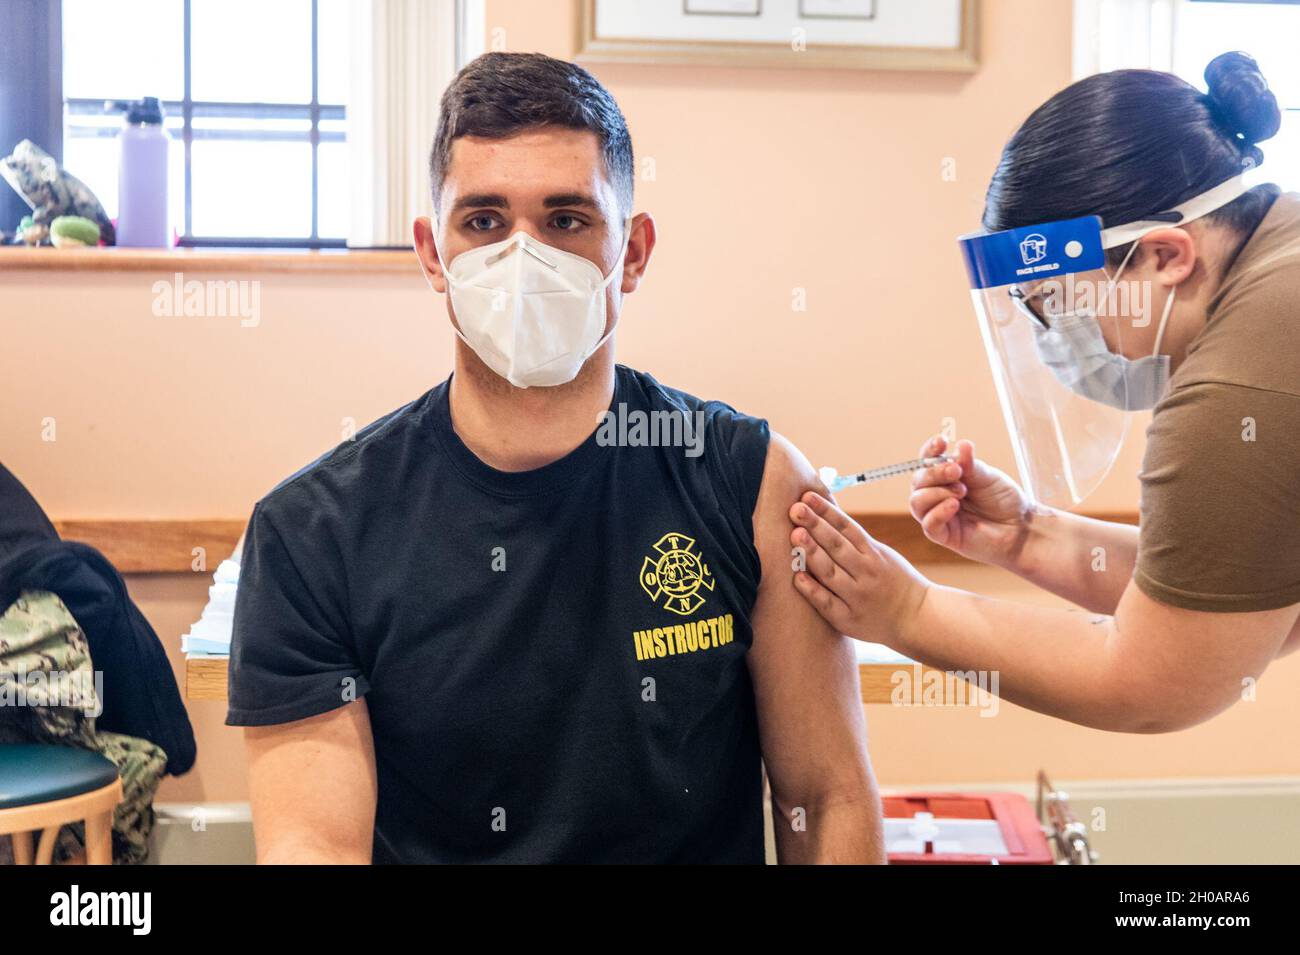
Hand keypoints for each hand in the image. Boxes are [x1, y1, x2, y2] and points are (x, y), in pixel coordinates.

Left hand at [789, 491, 930, 644]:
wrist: (917, 618)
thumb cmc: (892, 581)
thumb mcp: (881, 555)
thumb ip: (854, 539)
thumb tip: (824, 510)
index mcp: (873, 554)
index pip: (847, 527)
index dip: (826, 510)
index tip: (807, 495)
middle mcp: (866, 573)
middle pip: (837, 546)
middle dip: (815, 526)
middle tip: (796, 509)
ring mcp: (857, 596)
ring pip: (831, 572)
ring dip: (812, 553)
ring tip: (795, 535)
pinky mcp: (848, 619)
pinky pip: (828, 604)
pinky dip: (813, 590)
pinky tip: (797, 577)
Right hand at [910, 435, 1032, 568]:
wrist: (1021, 527)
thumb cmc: (1004, 500)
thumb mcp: (988, 477)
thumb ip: (971, 465)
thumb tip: (961, 445)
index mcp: (945, 477)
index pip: (927, 461)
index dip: (930, 450)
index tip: (941, 441)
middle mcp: (937, 494)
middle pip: (918, 480)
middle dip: (935, 472)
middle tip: (957, 470)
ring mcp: (938, 514)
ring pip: (916, 501)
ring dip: (936, 492)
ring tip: (962, 491)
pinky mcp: (943, 535)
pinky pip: (928, 523)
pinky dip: (938, 512)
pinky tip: (954, 505)